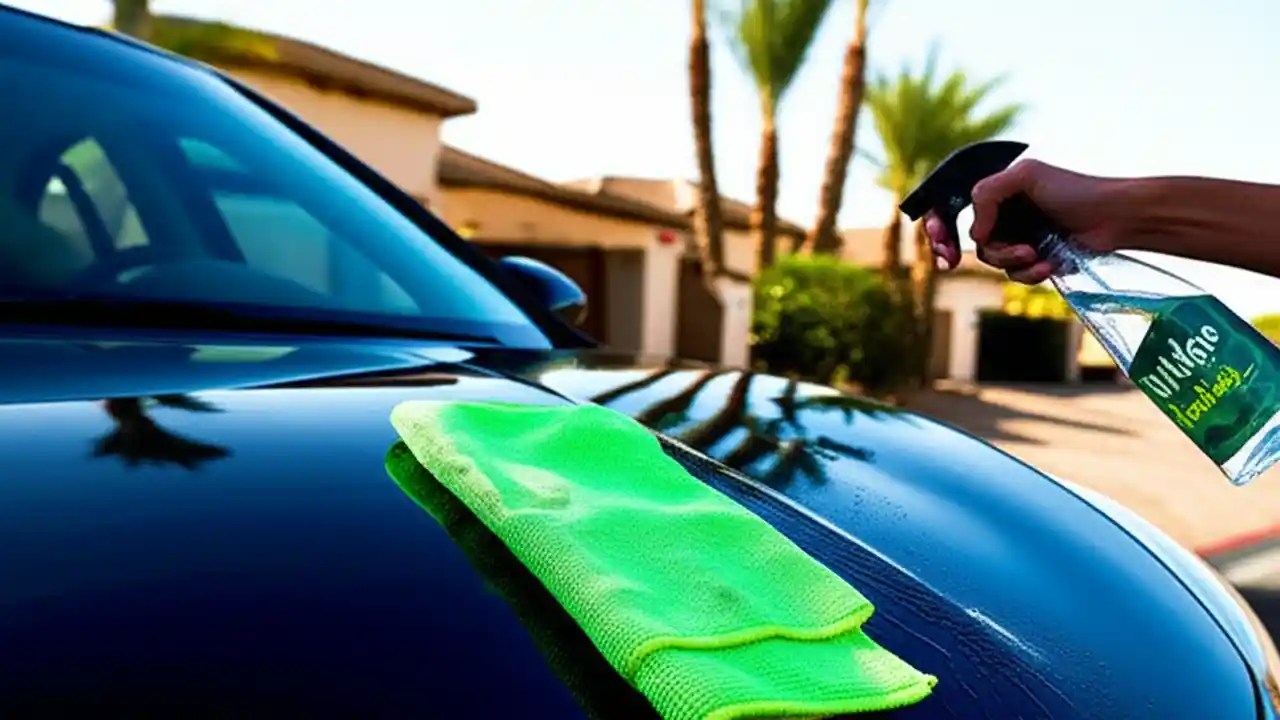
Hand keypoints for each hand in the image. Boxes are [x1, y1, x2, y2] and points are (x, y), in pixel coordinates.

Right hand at [924, 159, 1129, 283]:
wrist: (1115, 217)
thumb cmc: (1076, 190)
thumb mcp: (1026, 177)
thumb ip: (988, 194)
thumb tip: (975, 233)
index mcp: (996, 191)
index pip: (952, 207)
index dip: (938, 227)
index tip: (941, 243)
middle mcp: (1003, 213)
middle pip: (967, 241)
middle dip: (973, 252)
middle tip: (963, 260)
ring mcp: (1018, 236)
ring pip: (992, 260)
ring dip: (1012, 260)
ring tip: (1037, 253)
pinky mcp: (1034, 258)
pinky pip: (1014, 274)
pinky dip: (1030, 271)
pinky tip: (1050, 264)